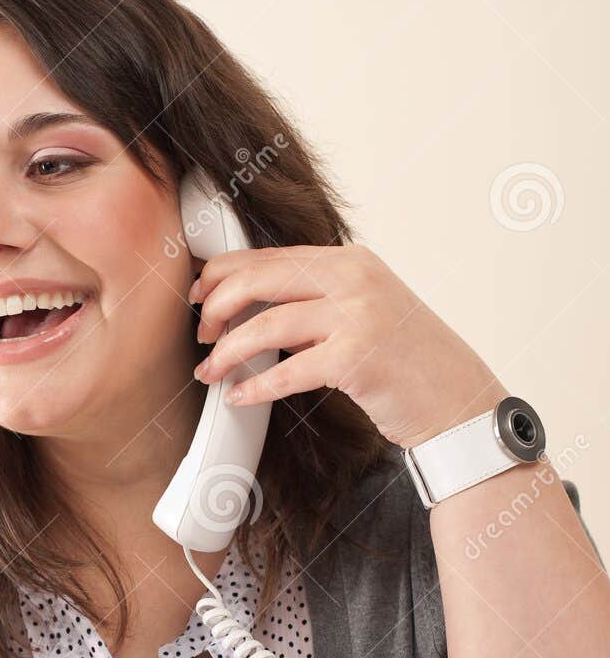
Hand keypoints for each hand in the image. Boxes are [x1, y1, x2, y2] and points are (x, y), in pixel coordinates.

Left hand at [189, 243, 503, 450]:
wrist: (458, 401)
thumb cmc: (408, 364)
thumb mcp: (363, 314)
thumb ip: (314, 305)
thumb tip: (252, 312)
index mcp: (351, 261)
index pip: (270, 256)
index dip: (223, 274)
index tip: (199, 297)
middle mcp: (354, 278)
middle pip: (260, 280)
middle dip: (217, 308)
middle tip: (201, 336)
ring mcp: (358, 315)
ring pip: (266, 325)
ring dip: (228, 353)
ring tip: (209, 373)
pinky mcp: (358, 358)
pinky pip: (287, 370)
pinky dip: (255, 386)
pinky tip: (238, 397)